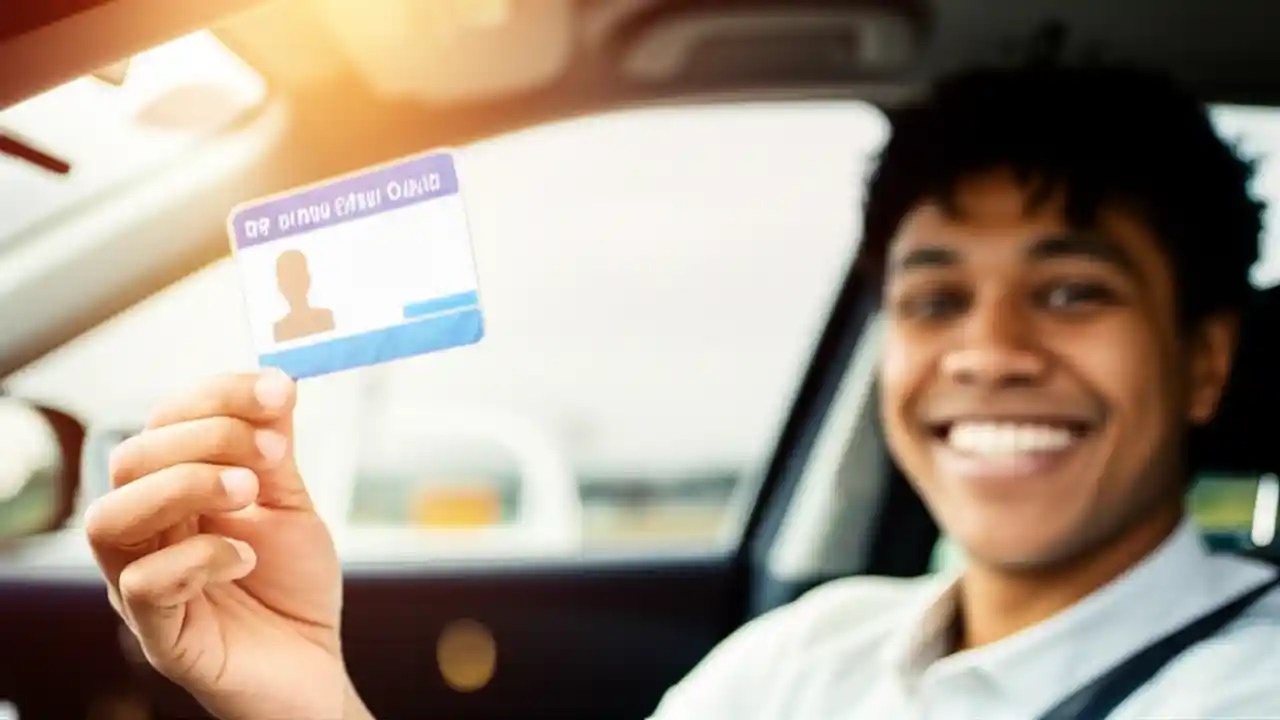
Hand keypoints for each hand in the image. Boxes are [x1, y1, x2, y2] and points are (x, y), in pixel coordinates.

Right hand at [86, 370, 368, 719]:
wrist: (314, 669)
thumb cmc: (292, 588)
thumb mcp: (291, 505)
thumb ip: (276, 452)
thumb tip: (277, 384)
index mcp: (174, 492)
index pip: (165, 422)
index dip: (217, 395)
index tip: (280, 390)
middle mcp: (148, 532)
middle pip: (130, 461)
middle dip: (205, 437)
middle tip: (272, 450)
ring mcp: (143, 584)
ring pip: (111, 519)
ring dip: (182, 486)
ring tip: (247, 491)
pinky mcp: (159, 635)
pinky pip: (139, 587)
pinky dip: (195, 557)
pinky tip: (244, 557)